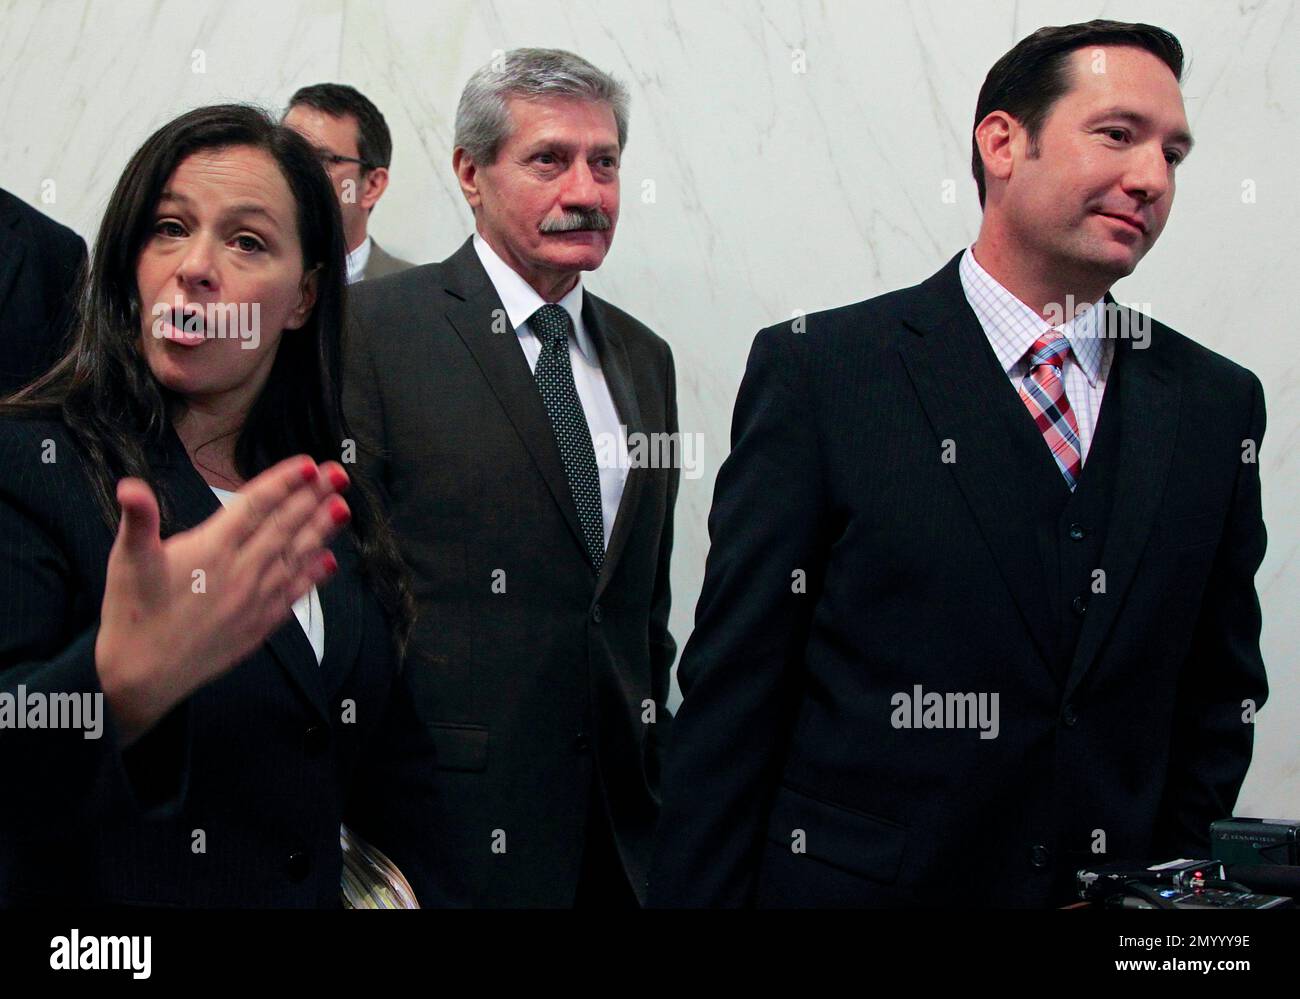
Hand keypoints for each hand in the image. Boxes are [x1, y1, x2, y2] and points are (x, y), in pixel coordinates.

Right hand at [95, 455, 350, 744]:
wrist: (141, 678)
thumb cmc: (132, 615)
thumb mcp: (126, 560)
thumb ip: (137, 519)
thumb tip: (129, 487)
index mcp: (211, 550)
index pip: (255, 507)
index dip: (284, 483)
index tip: (309, 464)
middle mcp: (240, 572)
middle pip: (284, 527)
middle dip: (313, 498)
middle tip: (339, 474)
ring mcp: (254, 601)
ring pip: (295, 557)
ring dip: (321, 531)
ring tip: (342, 507)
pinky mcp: (259, 625)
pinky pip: (293, 594)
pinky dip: (313, 575)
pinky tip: (329, 561)